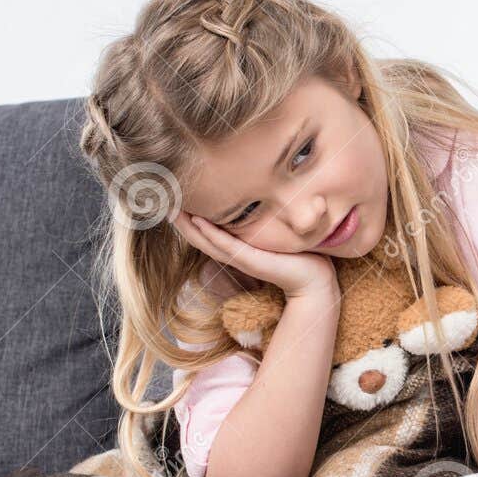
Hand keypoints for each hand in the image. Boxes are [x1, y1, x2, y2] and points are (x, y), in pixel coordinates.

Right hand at [171, 210, 340, 303]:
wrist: (315, 279)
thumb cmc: (297, 256)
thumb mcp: (272, 235)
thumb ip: (259, 222)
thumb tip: (254, 202)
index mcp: (237, 248)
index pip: (206, 231)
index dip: (188, 217)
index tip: (174, 197)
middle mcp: (235, 253)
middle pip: (200, 235)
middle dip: (181, 219)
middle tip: (162, 198)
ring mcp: (241, 257)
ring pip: (207, 240)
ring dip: (188, 226)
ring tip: (172, 208)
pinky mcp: (252, 260)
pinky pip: (227, 245)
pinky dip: (211, 234)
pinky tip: (197, 221)